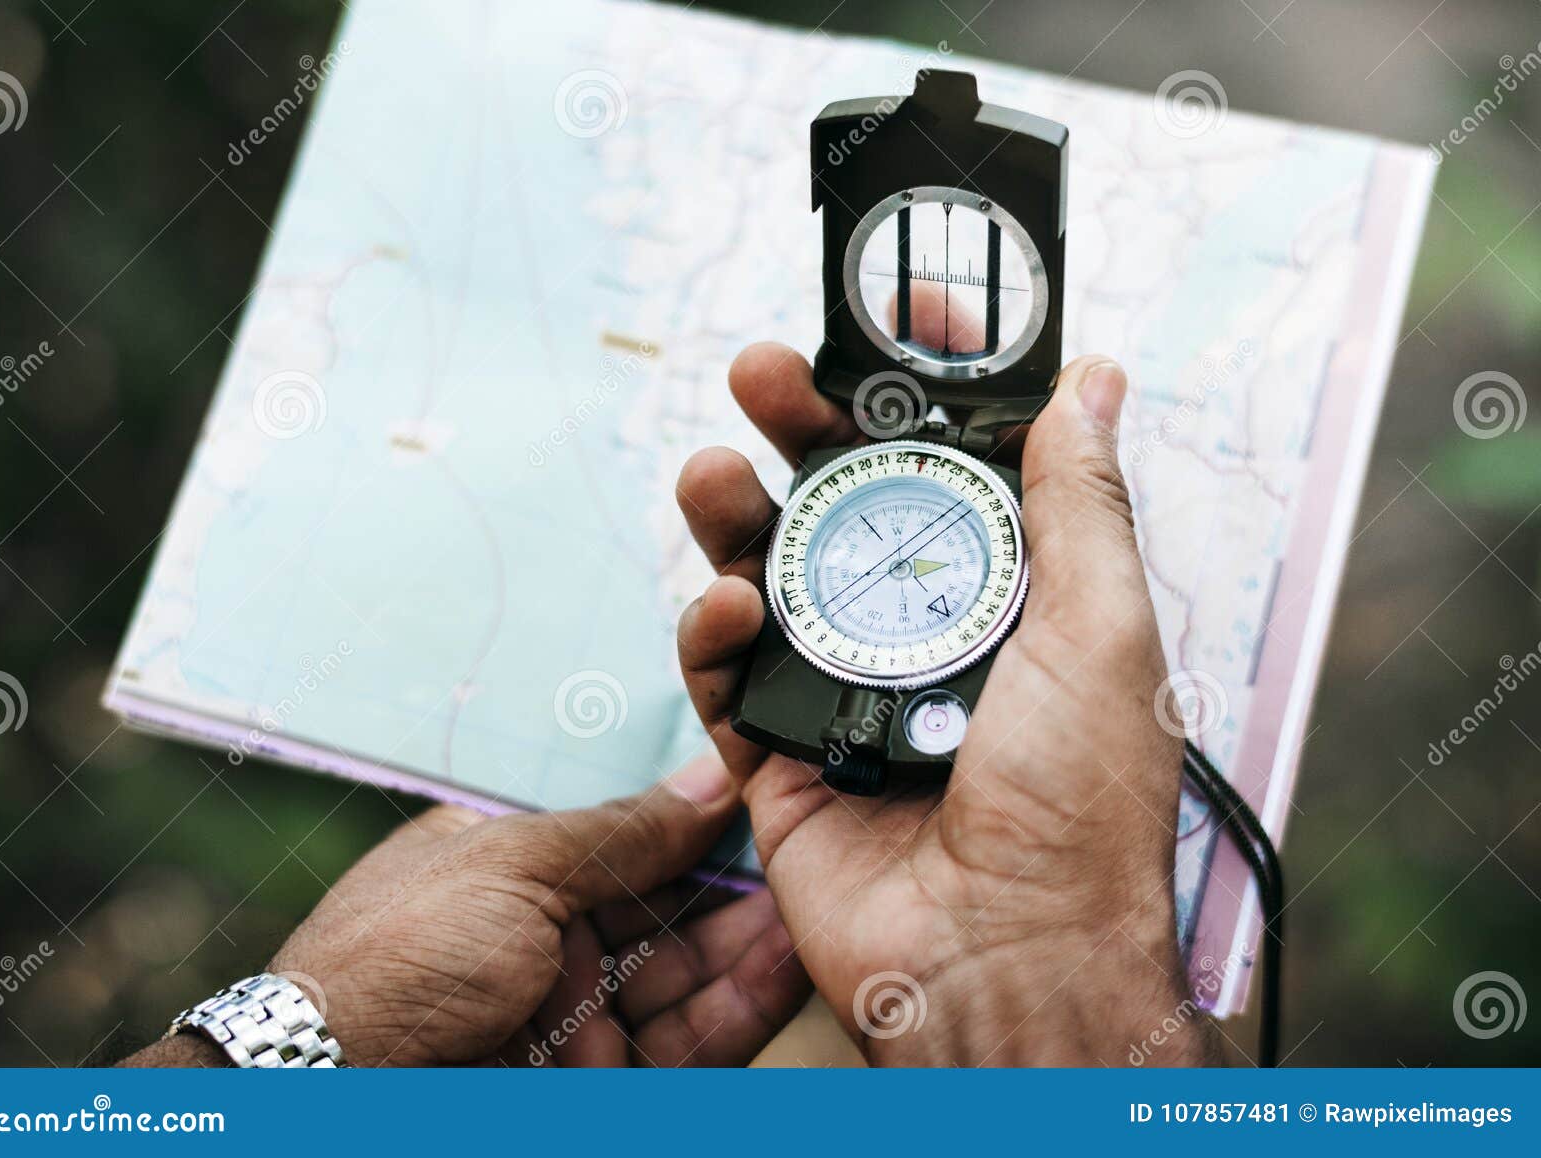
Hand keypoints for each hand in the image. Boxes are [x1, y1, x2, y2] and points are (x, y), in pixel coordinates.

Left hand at [140, 755, 808, 1066]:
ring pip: (691, 976)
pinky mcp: (604, 1081)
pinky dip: (743, 1006)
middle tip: (816, 844)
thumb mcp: (512, 866)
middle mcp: (545, 943)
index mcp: (507, 872)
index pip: (624, 840)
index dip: (694, 821)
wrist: (342, 1097)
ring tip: (825, 898)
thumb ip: (622, 831)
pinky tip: (791, 963)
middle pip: (668, 909)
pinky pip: (690, 1040)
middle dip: (740, 884)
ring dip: (756, 942)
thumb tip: (705, 778)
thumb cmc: (394, 961)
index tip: (764, 794)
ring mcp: (576, 1017)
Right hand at [675, 343, 1211, 1065]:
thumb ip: (1079, 505)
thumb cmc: (1077, 813)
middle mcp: (921, 637)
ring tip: (711, 470)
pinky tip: (725, 604)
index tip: (886, 327)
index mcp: (1008, 600)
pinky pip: (724, 677)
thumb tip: (1097, 388)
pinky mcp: (780, 755)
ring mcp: (845, 695)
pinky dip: (710, 633)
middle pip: (840, 509)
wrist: (1006, 961)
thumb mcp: (1101, 631)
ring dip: (733, 517)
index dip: (912, 399)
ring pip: (769, 579)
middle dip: (798, 435)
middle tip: (763, 375)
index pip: (949, 470)